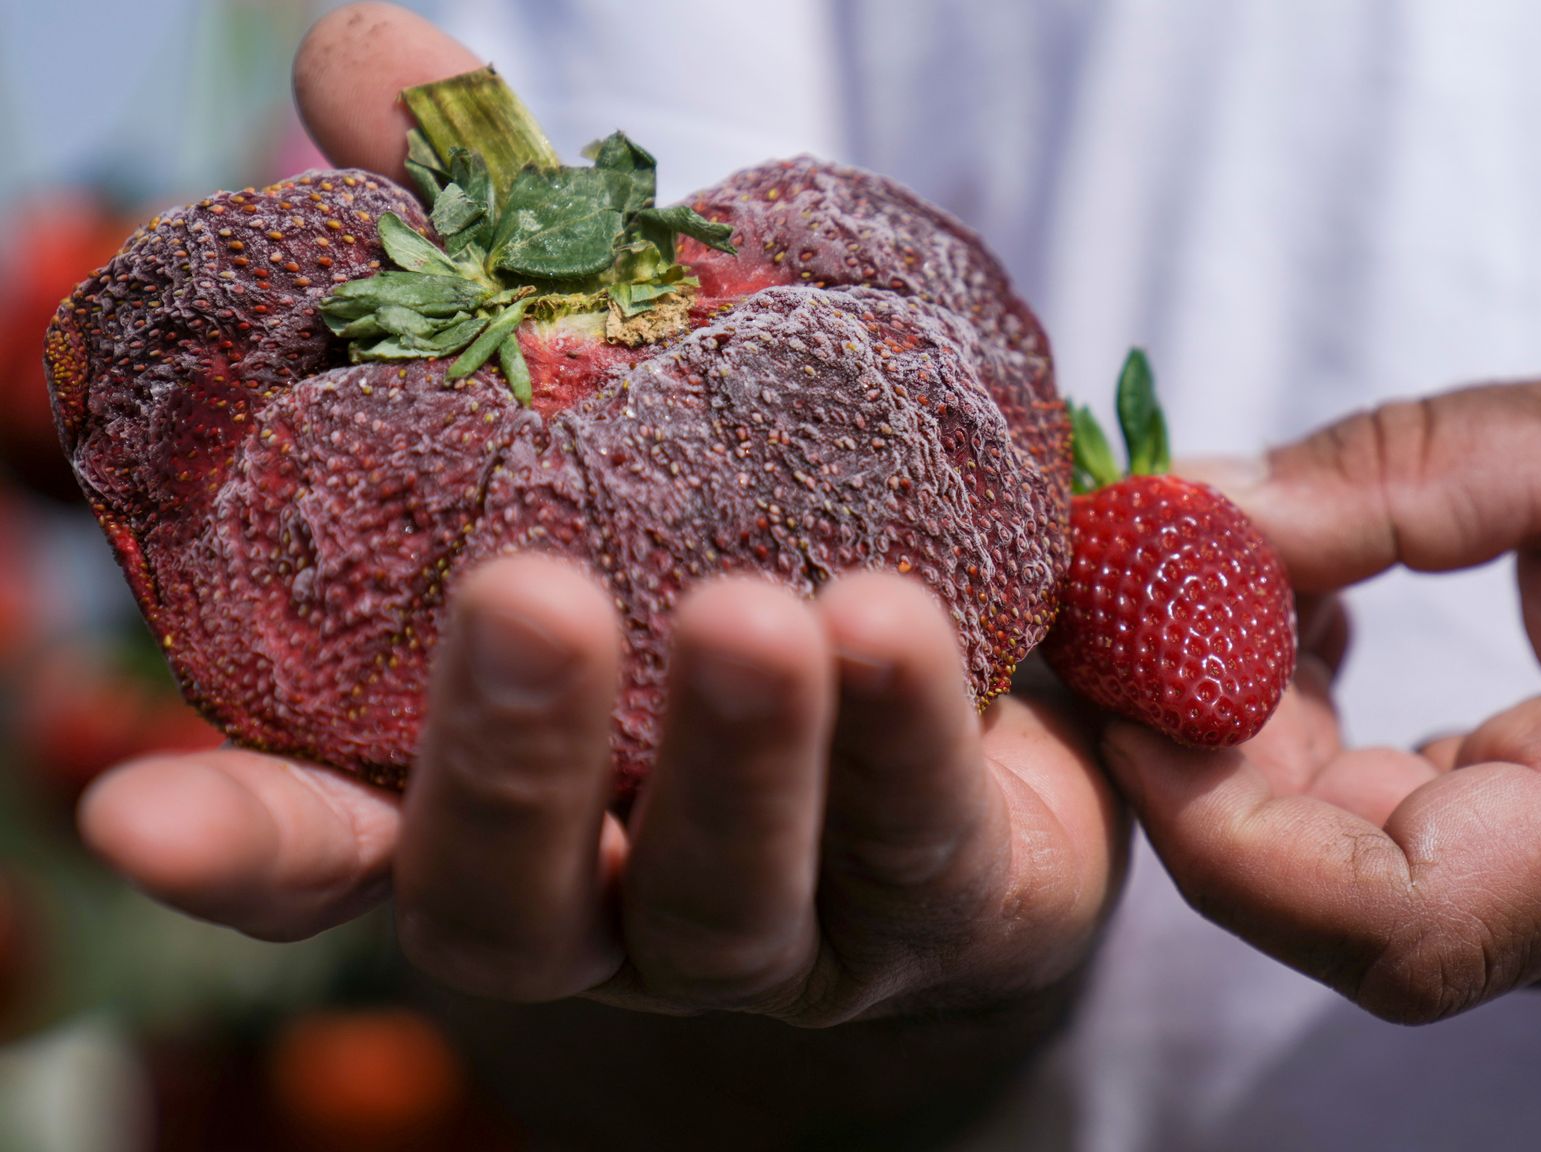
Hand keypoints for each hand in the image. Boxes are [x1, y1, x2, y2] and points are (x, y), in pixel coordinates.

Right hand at [75, 2, 1123, 1024]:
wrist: (992, 661)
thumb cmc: (757, 521)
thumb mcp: (622, 394)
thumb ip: (494, 255)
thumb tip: (361, 59)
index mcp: (496, 797)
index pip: (329, 854)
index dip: (238, 844)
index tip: (132, 808)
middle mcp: (611, 897)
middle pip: (513, 900)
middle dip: (510, 762)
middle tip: (528, 598)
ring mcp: (782, 927)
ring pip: (728, 898)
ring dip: (738, 758)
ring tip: (755, 609)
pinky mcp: (949, 909)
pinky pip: (923, 847)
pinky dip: (905, 740)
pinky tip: (895, 622)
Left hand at [1107, 366, 1540, 1022]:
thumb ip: (1388, 480)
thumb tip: (1191, 516)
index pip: (1403, 921)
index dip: (1230, 832)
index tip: (1137, 699)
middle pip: (1355, 920)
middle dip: (1211, 777)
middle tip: (1142, 622)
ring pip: (1372, 898)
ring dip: (1262, 768)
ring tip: (1226, 608)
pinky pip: (1422, 860)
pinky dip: (1329, 767)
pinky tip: (1307, 647)